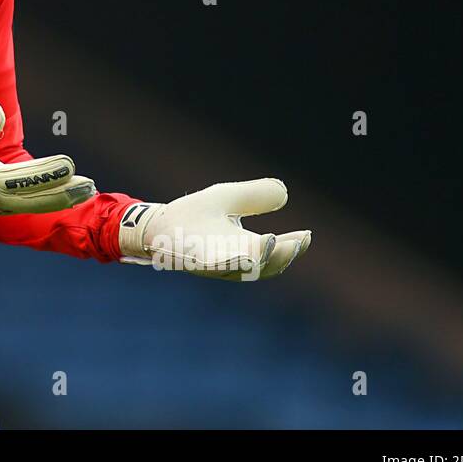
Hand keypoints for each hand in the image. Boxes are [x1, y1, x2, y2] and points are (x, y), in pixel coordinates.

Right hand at [0, 101, 97, 221]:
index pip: (23, 179)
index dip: (47, 173)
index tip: (69, 164)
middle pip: (38, 199)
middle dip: (65, 193)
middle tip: (90, 185)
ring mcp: (2, 207)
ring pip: (38, 204)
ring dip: (63, 198)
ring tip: (87, 189)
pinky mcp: (4, 207)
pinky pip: (33, 204)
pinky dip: (51, 200)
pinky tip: (66, 194)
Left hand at [118, 178, 310, 280]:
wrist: (155, 226)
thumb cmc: (191, 217)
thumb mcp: (228, 198)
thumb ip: (254, 195)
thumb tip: (284, 192)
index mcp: (244, 249)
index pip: (275, 254)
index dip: (293, 247)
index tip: (307, 235)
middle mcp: (231, 261)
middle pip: (264, 267)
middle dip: (282, 256)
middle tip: (299, 243)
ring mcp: (211, 264)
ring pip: (240, 269)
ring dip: (258, 259)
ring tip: (272, 244)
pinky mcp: (190, 262)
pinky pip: (210, 266)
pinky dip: (227, 261)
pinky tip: (238, 252)